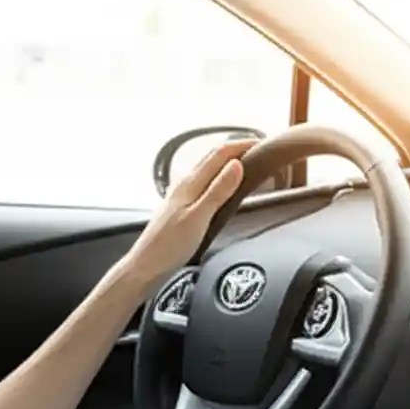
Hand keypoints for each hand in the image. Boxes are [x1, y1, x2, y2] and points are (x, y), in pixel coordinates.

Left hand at [124, 138, 255, 285]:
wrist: (146, 264)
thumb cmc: (169, 246)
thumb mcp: (199, 217)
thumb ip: (218, 190)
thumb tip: (237, 164)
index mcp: (190, 183)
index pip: (220, 153)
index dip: (242, 144)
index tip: (263, 143)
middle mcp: (185, 183)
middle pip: (213, 156)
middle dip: (237, 149)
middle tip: (260, 151)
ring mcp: (182, 193)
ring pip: (208, 168)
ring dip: (228, 161)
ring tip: (247, 163)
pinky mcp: (181, 205)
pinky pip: (204, 182)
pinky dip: (219, 177)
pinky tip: (224, 187)